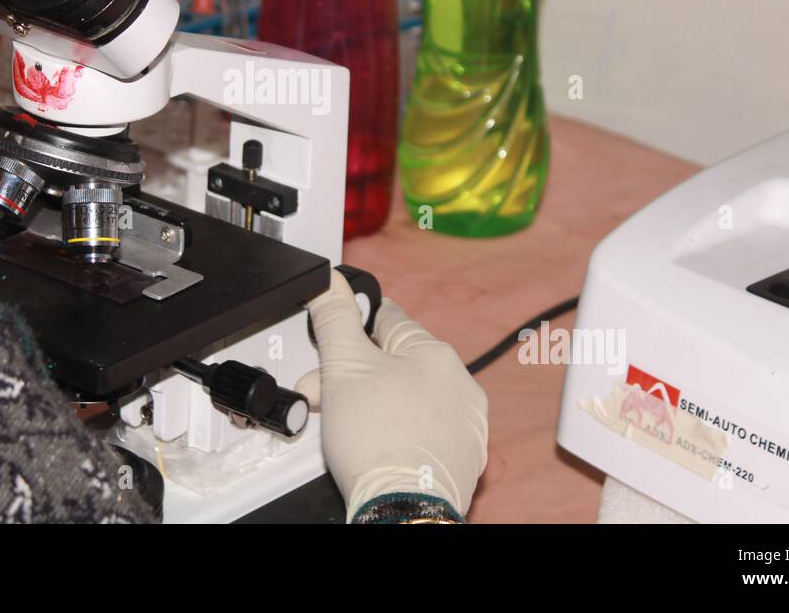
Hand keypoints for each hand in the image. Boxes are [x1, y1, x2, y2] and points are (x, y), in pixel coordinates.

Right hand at [297, 270, 488, 518]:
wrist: (402, 506)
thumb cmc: (379, 441)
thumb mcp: (343, 366)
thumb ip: (335, 318)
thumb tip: (331, 282)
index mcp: (436, 353)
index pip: (387, 319)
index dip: (354, 323)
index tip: (340, 327)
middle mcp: (460, 385)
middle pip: (395, 364)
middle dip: (353, 375)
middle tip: (324, 391)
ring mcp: (465, 424)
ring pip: (409, 399)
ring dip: (374, 404)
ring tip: (347, 424)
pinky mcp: (462, 458)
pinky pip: (423, 432)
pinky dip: (398, 434)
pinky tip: (376, 445)